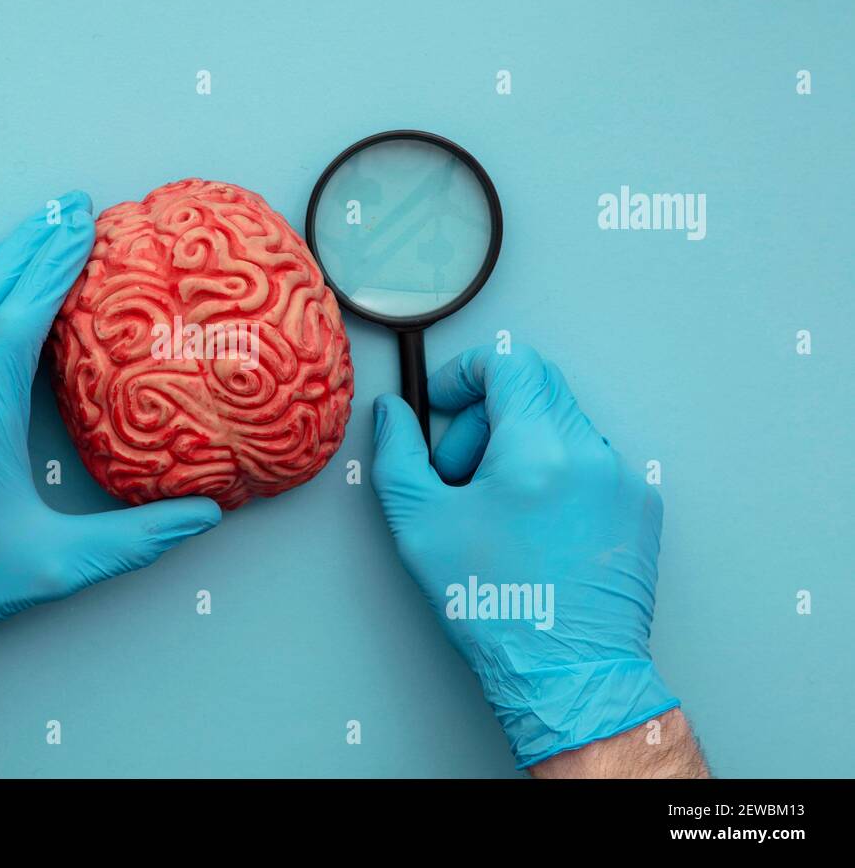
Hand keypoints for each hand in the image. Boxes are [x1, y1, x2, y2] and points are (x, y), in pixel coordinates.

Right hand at [370, 345, 678, 768]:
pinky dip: (553, 477)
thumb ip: (398, 455)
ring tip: (496, 509)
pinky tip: (531, 527)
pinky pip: (588, 463)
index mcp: (538, 447)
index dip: (464, 374)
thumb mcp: (421, 525)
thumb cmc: (500, 610)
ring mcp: (622, 480)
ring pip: (559, 427)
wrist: (567, 674)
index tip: (444, 403)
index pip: (508, 359)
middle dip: (484, 419)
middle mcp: (590, 453)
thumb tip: (393, 416)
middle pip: (532, 390)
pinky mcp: (639, 508)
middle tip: (461, 472)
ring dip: (518, 449)